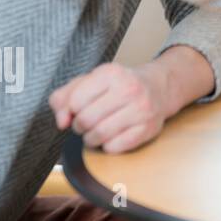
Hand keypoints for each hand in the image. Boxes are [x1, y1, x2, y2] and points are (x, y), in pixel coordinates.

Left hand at [48, 62, 172, 153]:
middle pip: (86, 121)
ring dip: (91, 138)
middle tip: (87, 122)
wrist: (158, 88)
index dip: (72, 110)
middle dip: (80, 126)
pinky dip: (108, 146)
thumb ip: (63, 97)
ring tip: (97, 131)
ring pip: (99, 136)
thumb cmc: (118, 86)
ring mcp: (141, 109)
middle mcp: (129, 89)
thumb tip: (62, 121)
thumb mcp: (89, 82)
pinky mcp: (148, 128)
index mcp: (111, 73)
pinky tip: (113, 136)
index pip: (75, 102)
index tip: (80, 109)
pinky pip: (115, 147)